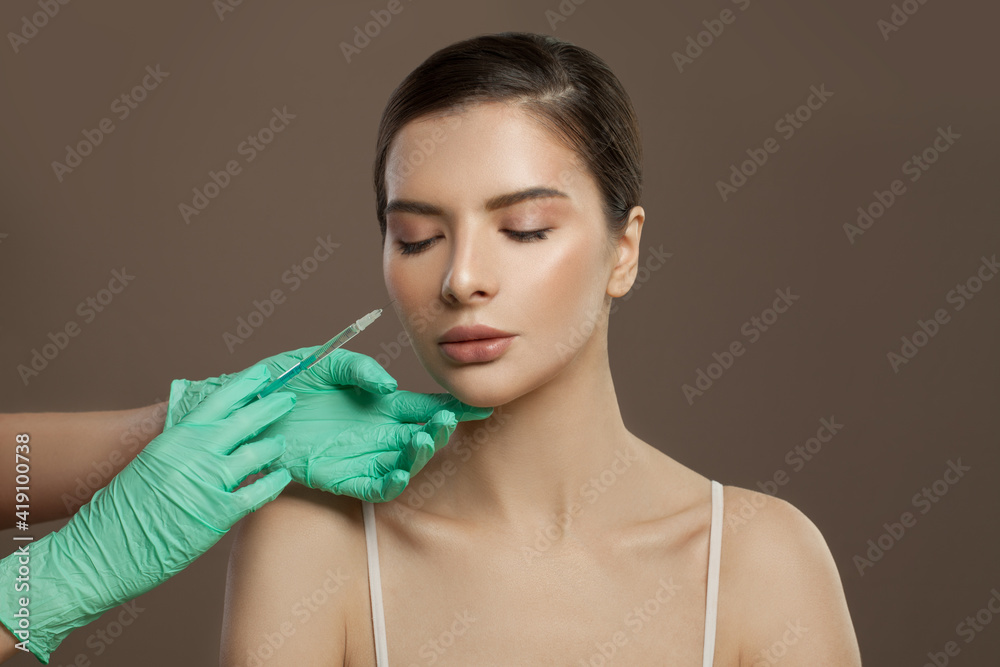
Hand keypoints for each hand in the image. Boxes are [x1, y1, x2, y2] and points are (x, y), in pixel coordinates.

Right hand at [0, 364, 293, 662]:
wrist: (97, 554)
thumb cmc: (118, 514)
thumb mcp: (147, 465)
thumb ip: (179, 448)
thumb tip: (205, 433)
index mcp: (173, 439)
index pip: (217, 402)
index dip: (246, 385)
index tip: (265, 375)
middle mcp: (192, 454)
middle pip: (243, 421)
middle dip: (270, 407)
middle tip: (289, 399)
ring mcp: (206, 482)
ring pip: (256, 453)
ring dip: (273, 445)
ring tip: (283, 441)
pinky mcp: (216, 514)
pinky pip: (258, 492)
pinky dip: (274, 482)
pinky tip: (282, 476)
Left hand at [165, 346, 493, 500]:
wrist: (246, 409)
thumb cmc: (286, 382)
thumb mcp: (324, 364)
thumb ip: (358, 369)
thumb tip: (387, 386)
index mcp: (379, 404)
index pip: (424, 406)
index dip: (452, 407)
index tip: (479, 405)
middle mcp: (376, 431)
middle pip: (421, 436)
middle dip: (439, 429)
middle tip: (445, 419)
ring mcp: (359, 455)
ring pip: (403, 463)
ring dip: (418, 455)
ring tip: (423, 438)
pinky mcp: (337, 476)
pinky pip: (371, 487)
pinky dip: (389, 484)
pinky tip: (400, 474)